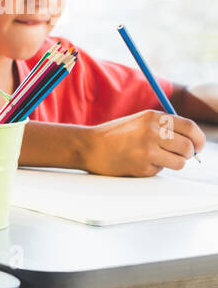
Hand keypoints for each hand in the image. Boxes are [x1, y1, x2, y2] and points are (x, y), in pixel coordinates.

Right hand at [81, 110, 203, 175]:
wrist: (88, 146)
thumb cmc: (115, 135)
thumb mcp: (140, 122)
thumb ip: (164, 127)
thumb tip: (192, 142)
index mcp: (153, 117)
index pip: (190, 127)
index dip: (198, 139)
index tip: (197, 146)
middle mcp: (152, 131)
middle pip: (188, 146)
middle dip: (188, 154)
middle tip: (181, 156)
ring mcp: (146, 149)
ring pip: (179, 162)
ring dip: (173, 163)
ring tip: (158, 160)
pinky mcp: (141, 165)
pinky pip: (160, 170)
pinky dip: (154, 169)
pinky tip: (138, 162)